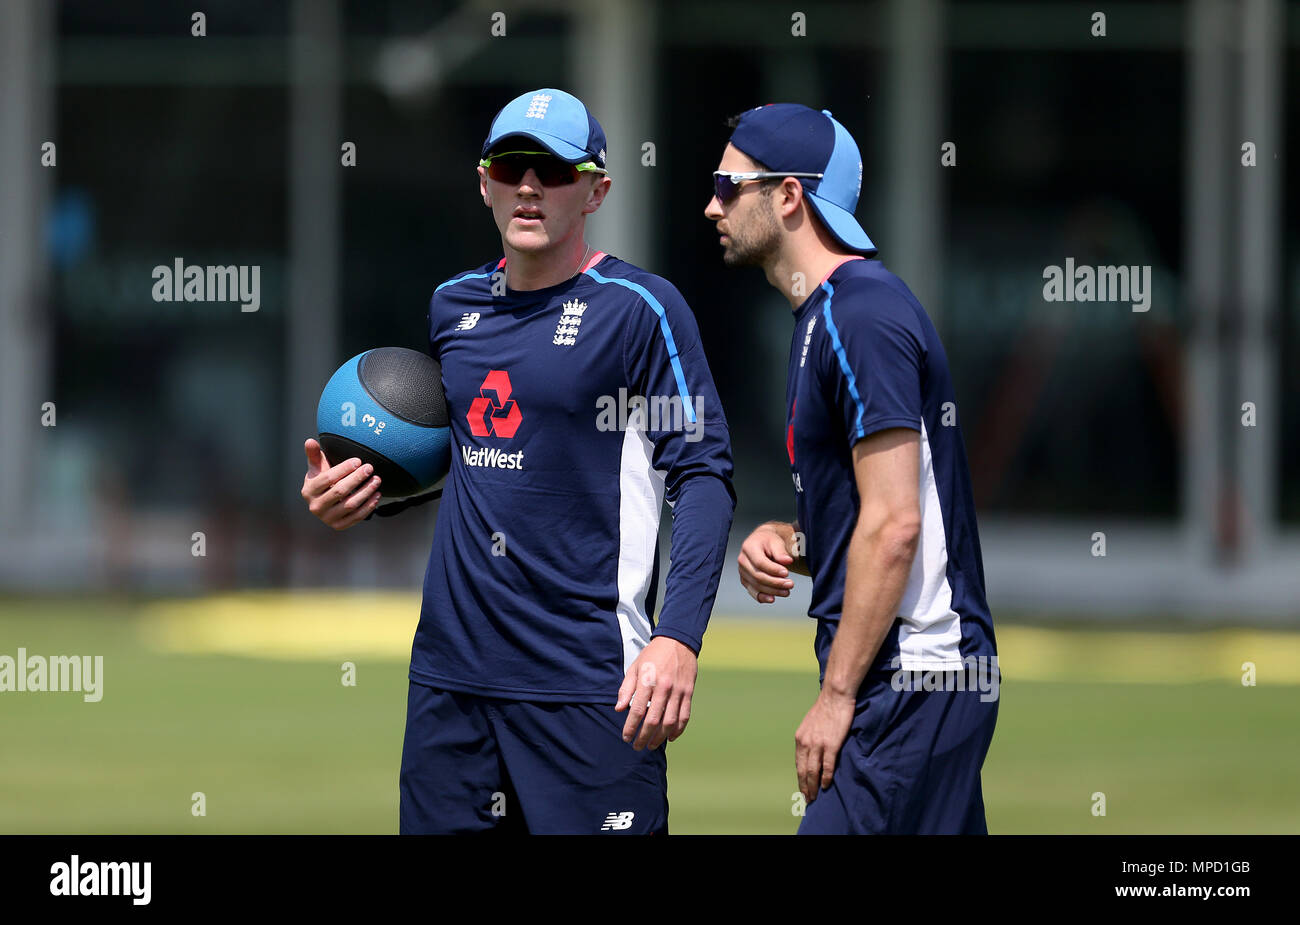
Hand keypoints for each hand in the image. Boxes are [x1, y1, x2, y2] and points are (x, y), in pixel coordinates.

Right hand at [300, 438, 382, 529]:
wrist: (326, 501)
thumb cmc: (323, 479)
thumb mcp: (317, 467)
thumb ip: (314, 454)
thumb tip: (309, 441)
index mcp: (309, 491)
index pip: (328, 479)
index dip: (344, 469)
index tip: (358, 460)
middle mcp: (315, 507)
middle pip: (340, 491)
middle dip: (356, 478)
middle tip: (370, 468)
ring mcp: (327, 519)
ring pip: (350, 505)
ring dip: (366, 492)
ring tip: (376, 480)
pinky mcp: (339, 526)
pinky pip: (357, 517)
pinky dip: (369, 506)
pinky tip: (377, 494)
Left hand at [615, 636, 697, 749]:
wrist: (678, 641)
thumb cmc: (653, 655)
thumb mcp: (635, 667)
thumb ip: (626, 688)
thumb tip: (619, 709)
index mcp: (648, 680)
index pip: (638, 710)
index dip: (631, 727)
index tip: (626, 737)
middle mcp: (664, 688)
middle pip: (653, 720)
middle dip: (644, 737)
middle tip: (637, 746)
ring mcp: (678, 691)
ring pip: (670, 721)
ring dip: (660, 737)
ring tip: (652, 745)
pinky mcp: (688, 692)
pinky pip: (684, 716)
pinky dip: (678, 729)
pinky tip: (671, 737)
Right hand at [737, 523, 795, 602]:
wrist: (763, 542)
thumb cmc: (770, 540)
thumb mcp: (776, 541)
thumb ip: (781, 551)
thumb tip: (787, 561)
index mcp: (748, 547)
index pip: (760, 562)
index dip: (773, 570)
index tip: (787, 573)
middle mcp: (742, 560)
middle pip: (758, 576)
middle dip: (775, 582)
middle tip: (790, 584)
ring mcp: (742, 571)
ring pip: (756, 585)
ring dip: (772, 591)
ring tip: (786, 591)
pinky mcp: (745, 580)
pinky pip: (752, 591)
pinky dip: (762, 597)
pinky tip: (772, 599)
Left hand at [794, 689, 855, 803]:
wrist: (835, 696)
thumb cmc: (825, 708)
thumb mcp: (810, 724)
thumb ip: (809, 739)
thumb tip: (811, 752)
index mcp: (800, 738)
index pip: (798, 764)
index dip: (800, 779)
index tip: (802, 789)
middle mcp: (806, 743)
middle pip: (803, 771)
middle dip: (805, 787)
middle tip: (807, 800)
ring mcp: (818, 744)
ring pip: (813, 771)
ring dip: (813, 786)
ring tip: (815, 797)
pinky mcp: (831, 744)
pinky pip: (827, 765)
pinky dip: (826, 777)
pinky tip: (826, 785)